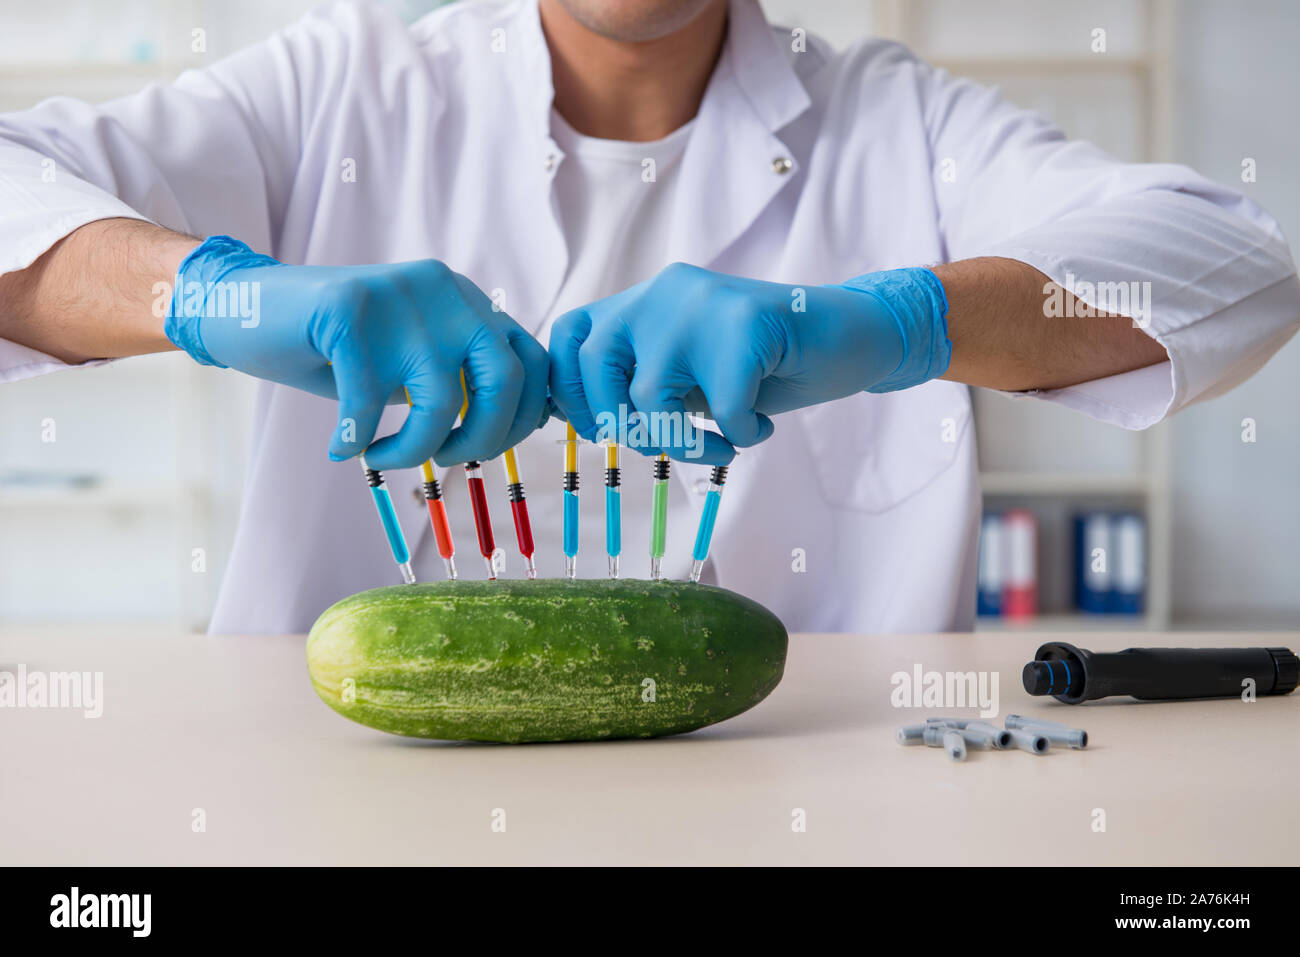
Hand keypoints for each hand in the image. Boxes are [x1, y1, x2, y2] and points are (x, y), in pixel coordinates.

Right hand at [165, 236, 546, 468]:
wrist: (252, 309)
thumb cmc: (339, 352)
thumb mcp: (414, 365)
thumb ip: (462, 382)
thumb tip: (520, 426)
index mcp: (468, 303)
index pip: (531, 359)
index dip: (524, 414)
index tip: (491, 447)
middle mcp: (445, 292)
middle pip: (504, 378)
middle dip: (483, 438)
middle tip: (446, 460)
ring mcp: (398, 298)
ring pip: (439, 397)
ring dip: (414, 448)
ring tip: (383, 458)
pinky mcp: (345, 312)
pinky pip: (368, 400)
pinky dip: (356, 439)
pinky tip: (341, 448)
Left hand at [547, 263, 950, 463]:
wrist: (851, 335)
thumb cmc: (765, 366)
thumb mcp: (689, 372)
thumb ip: (640, 381)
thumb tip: (580, 420)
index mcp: (646, 300)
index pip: (569, 334)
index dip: (568, 390)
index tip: (601, 429)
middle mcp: (666, 292)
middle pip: (594, 366)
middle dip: (621, 424)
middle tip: (664, 443)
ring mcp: (705, 306)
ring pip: (649, 395)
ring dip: (685, 444)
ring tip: (720, 446)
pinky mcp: (747, 327)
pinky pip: (721, 411)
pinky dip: (743, 436)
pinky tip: (762, 426)